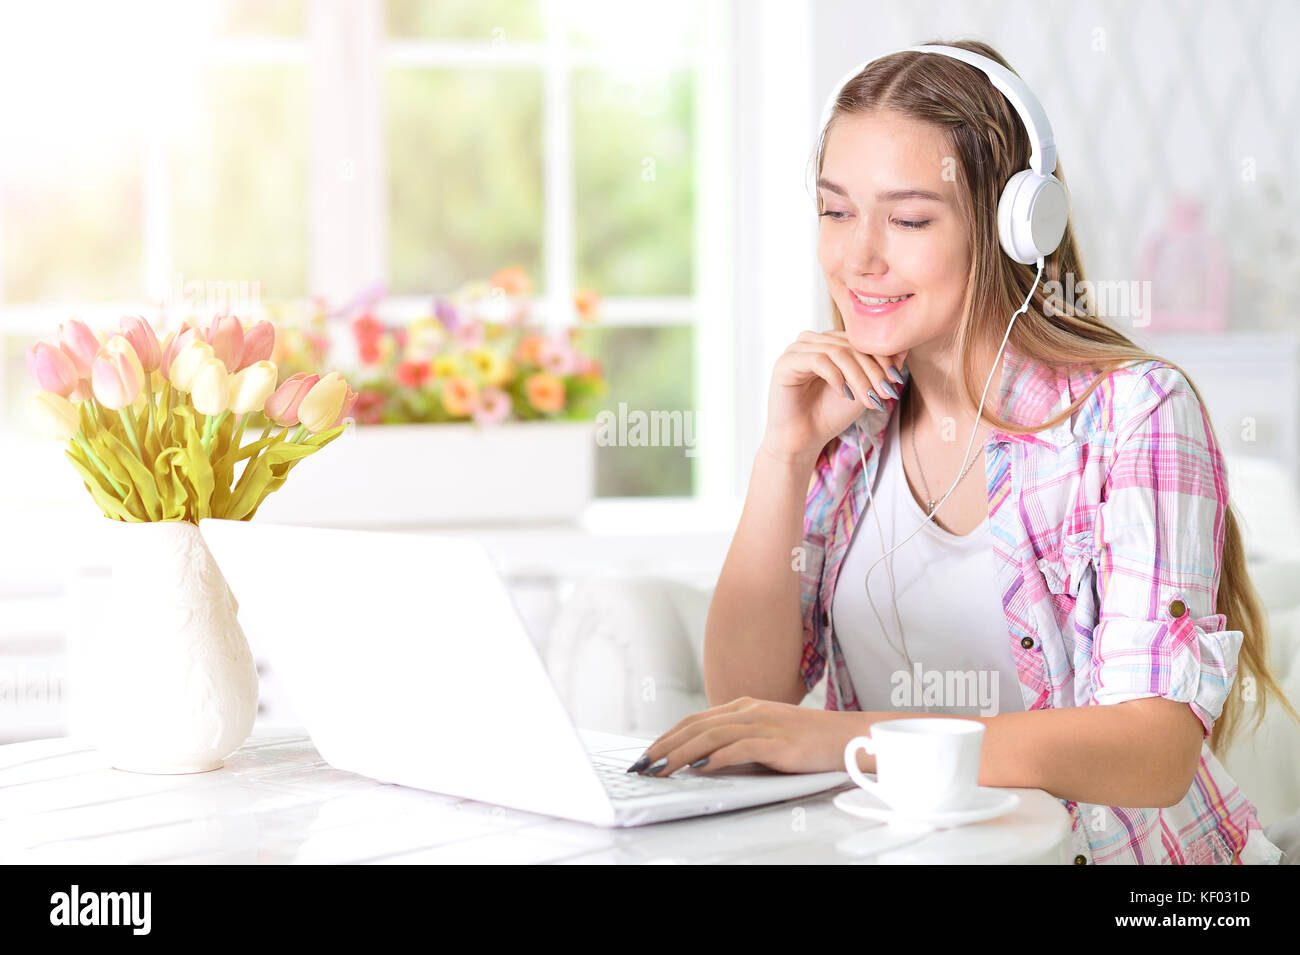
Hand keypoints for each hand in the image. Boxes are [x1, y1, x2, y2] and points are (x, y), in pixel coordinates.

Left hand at [626, 696, 874, 776]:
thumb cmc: (807, 741)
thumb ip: (737, 742)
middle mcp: (750, 710)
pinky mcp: (779, 742)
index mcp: (744, 706)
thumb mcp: (766, 735)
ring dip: (680, 754)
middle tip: (641, 765)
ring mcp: (764, 724)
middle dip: (664, 746)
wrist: (849, 738)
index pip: (695, 720)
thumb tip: (700, 761)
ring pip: (710, 736)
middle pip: (695, 726)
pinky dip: (716, 757)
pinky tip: (699, 767)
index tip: (646, 754)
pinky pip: (740, 747)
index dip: (666, 736)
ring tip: (660, 770)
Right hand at [760, 330, 905, 464]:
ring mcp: (797, 350)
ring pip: (836, 351)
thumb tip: (906, 346)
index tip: (896, 379)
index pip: (860, 340)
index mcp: (829, 342)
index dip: (881, 357)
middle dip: (872, 370)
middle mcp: (812, 341)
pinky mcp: (786, 363)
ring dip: (858, 376)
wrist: (803, 440)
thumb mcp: (863, 389)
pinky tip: (844, 395)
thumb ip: (880, 368)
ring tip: (868, 398)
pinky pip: (817, 360)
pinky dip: (836, 377)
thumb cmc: (830, 414)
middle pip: (850, 344)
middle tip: (885, 392)